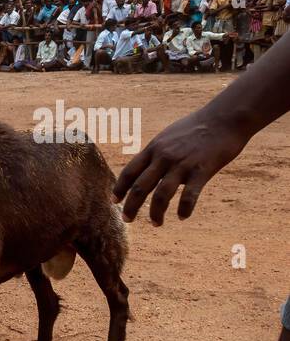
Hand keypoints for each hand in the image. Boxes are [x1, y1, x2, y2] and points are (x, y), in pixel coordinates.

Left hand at [113, 111, 247, 224]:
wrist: (225, 117)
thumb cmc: (197, 126)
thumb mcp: (168, 136)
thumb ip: (157, 152)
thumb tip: (148, 168)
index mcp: (154, 149)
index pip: (129, 172)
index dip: (119, 189)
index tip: (114, 201)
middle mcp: (164, 157)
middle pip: (140, 187)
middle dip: (130, 207)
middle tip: (127, 220)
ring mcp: (182, 164)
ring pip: (162, 195)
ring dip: (156, 213)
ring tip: (156, 223)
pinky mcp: (202, 170)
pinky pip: (189, 196)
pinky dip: (184, 209)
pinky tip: (183, 216)